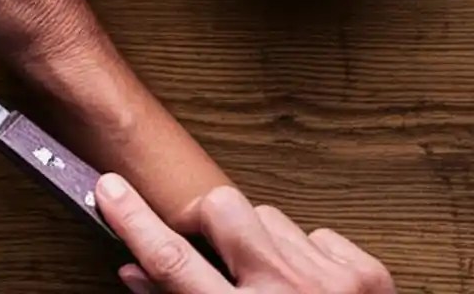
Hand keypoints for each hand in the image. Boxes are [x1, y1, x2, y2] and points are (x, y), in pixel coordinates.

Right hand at [96, 174, 395, 293]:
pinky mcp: (365, 273)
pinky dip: (304, 253)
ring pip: (268, 215)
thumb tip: (133, 270)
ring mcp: (328, 280)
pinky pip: (316, 233)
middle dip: (207, 221)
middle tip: (208, 245)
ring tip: (266, 278)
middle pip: (221, 211)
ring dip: (257, 240)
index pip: (171, 259)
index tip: (109, 190)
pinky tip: (305, 284)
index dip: (134, 220)